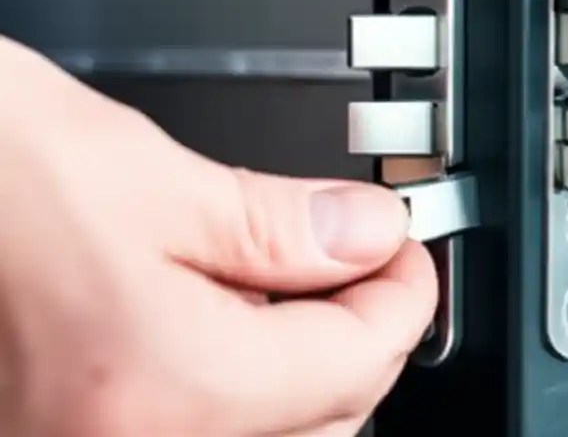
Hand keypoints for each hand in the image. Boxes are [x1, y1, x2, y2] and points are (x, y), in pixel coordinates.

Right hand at [0, 38, 433, 435]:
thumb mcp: (145, 171)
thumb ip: (279, 223)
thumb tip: (371, 236)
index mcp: (150, 382)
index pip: (354, 361)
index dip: (404, 292)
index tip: (405, 247)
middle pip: (324, 419)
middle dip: (360, 334)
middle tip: (362, 257)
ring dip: (305, 371)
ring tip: (289, 282)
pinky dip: (237, 393)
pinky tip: (223, 326)